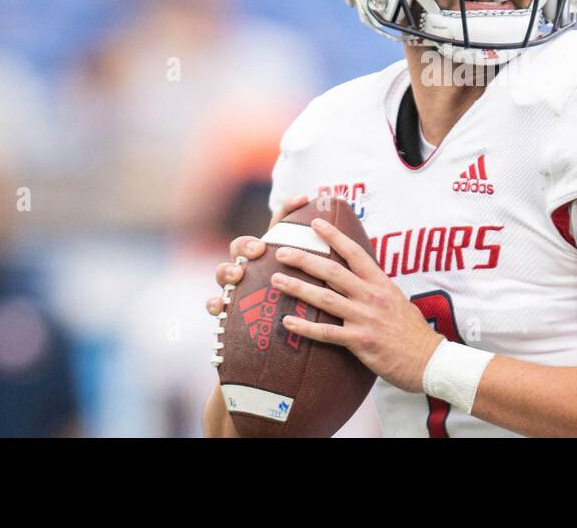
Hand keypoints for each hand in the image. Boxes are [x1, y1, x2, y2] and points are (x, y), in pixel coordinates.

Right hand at [204, 194, 310, 437]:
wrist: (272, 377)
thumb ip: (330, 279)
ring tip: (236, 274)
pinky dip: (217, 306)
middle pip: (244, 247)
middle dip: (248, 243)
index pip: (281, 229)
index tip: (303, 198)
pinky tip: (217, 307)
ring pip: (225, 274)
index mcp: (278, 262)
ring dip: (228, 271)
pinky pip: (218, 309)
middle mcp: (253, 272)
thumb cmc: (299, 330)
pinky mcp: (226, 319)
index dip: (288, 211)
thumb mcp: (316, 301)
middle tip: (259, 248)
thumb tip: (359, 255)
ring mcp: (236, 294)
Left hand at [269, 217, 443, 393]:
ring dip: (298, 288)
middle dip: (304, 259)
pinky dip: (305, 327)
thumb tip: (360, 279)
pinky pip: (327, 333)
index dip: (334, 236)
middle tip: (281, 251)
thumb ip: (377, 289)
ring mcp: (365, 318)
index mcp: (381, 283)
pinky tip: (287, 322)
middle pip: (332, 272)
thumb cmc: (413, 333)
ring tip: (275, 280)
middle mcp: (372, 296)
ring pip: (325, 299)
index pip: (355, 252)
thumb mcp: (397, 301)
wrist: (429, 360)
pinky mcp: (360, 341)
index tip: (315, 223)